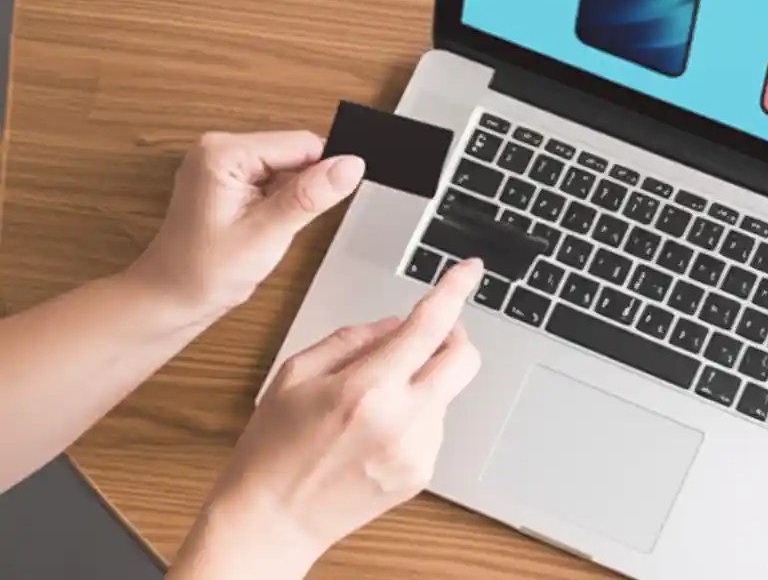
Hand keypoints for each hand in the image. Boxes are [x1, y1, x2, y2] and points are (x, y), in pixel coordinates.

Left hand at [129, 131, 364, 315]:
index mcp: (224, 152)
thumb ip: (310, 196)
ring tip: (269, 228)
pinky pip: (272, 178)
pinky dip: (280, 202)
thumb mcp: (267, 233)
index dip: (322, 173)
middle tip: (285, 225)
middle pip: (294, 151)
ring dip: (291, 197)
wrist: (170, 299)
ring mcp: (221, 161)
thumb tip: (352, 165)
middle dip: (304, 187)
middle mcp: (220, 147)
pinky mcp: (227, 177)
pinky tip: (263, 225)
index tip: (321, 207)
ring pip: (287, 166)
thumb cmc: (204, 272)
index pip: (301, 143)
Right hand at [169, 260, 484, 578]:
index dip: (455, 290)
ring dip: (424, 382)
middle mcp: (402, 420)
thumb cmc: (273, 449)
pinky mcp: (421, 473)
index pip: (430, 326)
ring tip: (370, 404)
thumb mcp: (296, 375)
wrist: (272, 521)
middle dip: (452, 337)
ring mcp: (417, 451)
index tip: (469, 270)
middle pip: (465, 358)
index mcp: (367, 389)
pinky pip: (435, 425)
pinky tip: (374, 431)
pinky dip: (415, 414)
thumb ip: (352, 340)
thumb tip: (396, 324)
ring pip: (447, 392)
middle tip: (423, 336)